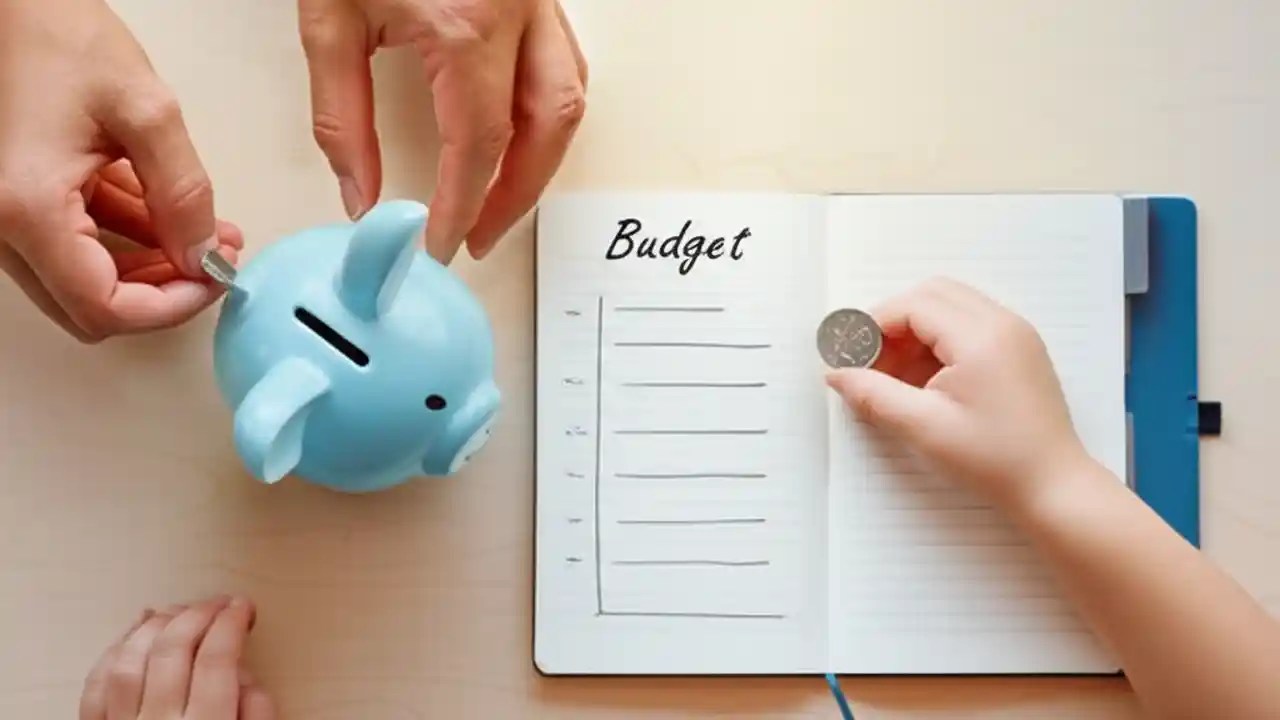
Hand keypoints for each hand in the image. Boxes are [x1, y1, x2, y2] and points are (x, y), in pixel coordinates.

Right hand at [0, 0, 240, 343]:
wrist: (12, 4)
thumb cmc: (59, 38)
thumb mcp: (147, 112)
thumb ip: (183, 192)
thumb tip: (206, 256)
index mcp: (29, 207)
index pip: (103, 307)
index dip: (170, 307)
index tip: (215, 278)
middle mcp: (4, 225)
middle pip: (91, 306)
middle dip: (164, 291)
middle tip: (218, 260)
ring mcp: (7, 216)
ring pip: (87, 279)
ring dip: (153, 267)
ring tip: (215, 236)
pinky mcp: (20, 201)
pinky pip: (77, 244)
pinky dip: (128, 241)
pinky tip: (176, 218)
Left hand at [79, 596, 273, 719]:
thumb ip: (256, 714)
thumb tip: (246, 677)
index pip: (216, 659)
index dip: (231, 623)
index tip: (242, 607)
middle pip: (173, 650)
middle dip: (198, 614)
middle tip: (218, 602)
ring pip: (129, 661)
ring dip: (155, 626)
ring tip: (178, 610)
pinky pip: (96, 686)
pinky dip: (114, 652)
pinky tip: (135, 634)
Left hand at [298, 0, 587, 261]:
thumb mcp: (329, 18)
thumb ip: (341, 117)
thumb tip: (362, 190)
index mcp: (467, 23)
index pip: (478, 146)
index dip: (464, 206)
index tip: (443, 242)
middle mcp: (518, 10)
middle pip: (545, 131)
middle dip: (515, 196)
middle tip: (479, 233)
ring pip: (570, 99)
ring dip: (541, 160)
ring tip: (502, 198)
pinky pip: (566, 64)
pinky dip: (549, 113)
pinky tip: (522, 134)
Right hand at [825, 278, 1088, 507]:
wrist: (1053, 486)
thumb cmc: (995, 460)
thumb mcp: (923, 427)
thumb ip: (873, 394)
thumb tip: (837, 374)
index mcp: (981, 337)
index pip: (913, 306)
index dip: (874, 326)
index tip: (851, 356)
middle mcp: (1003, 324)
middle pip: (932, 295)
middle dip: (893, 324)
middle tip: (871, 363)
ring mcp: (1016, 335)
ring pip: (950, 308)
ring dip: (915, 332)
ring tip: (895, 378)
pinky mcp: (1019, 351)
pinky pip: (969, 326)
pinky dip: (939, 343)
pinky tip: (924, 382)